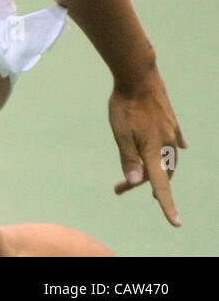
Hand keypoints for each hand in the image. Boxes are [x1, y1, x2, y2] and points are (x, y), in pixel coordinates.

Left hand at [108, 67, 185, 225]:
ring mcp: (172, 132)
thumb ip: (128, 158)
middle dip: (143, 184)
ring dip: (156, 169)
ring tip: (141, 176)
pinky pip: (176, 141)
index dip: (167, 206)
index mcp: (155, 151)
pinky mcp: (172, 121)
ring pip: (168, 158)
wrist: (138, 76)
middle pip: (161, 172)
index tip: (176, 223)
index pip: (161, 185)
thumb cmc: (125, 106)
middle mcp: (168, 144)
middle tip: (119, 189)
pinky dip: (173, 150)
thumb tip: (133, 182)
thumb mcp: (120, 134)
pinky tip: (182, 150)